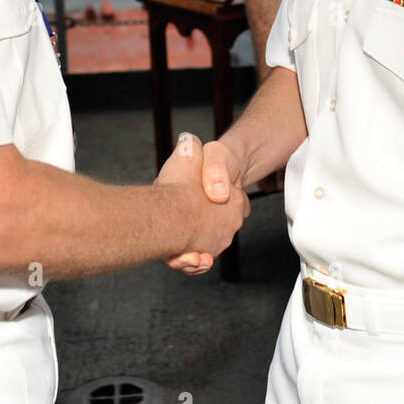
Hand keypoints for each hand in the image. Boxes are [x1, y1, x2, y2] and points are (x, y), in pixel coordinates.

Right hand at [156, 133, 248, 274]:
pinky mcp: (199, 260)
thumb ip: (191, 146)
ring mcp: (216, 244)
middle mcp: (230, 225)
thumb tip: (189, 142)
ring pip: (206, 244)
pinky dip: (190, 258)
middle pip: (220, 223)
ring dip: (194, 239)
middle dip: (204, 219)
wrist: (166, 216)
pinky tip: (181, 251)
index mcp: (234, 200)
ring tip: (178, 228)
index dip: (220, 196)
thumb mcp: (188, 153)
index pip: (237, 200)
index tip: (204, 194)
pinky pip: (196, 261)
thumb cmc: (178, 186)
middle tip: (185, 210)